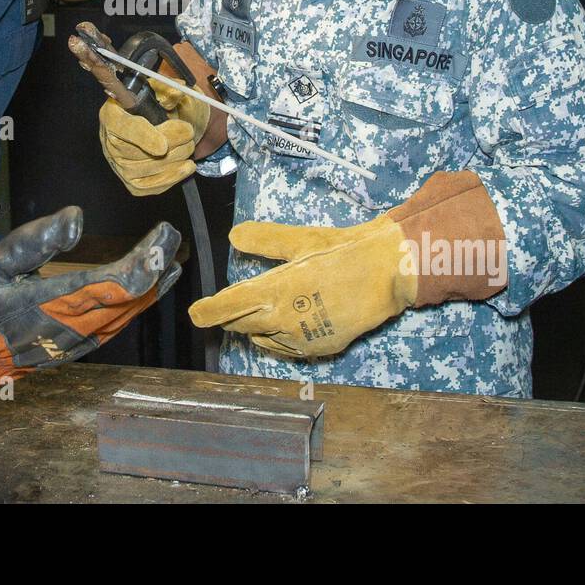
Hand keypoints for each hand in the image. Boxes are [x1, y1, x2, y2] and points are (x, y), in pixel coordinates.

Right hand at [0, 206, 180, 386]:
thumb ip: (33, 240)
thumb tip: (76, 218)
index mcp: (49, 305)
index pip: (109, 286)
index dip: (141, 263)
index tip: (161, 236)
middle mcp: (70, 329)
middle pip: (126, 299)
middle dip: (154, 267)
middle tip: (172, 238)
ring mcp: (78, 342)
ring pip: (127, 314)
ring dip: (154, 286)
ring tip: (173, 256)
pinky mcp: (80, 347)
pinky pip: (118, 324)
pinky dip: (140, 302)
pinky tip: (155, 284)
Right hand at [98, 78, 209, 195]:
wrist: (163, 125)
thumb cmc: (158, 105)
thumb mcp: (162, 90)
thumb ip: (167, 89)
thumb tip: (176, 92)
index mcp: (112, 114)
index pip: (123, 129)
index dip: (143, 138)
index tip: (163, 146)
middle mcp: (109, 142)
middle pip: (135, 153)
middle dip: (169, 145)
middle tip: (189, 134)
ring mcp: (118, 165)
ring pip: (145, 171)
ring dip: (174, 160)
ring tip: (189, 147)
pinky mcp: (131, 182)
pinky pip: (149, 187)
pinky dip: (171, 178)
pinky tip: (186, 167)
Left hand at [188, 214, 413, 358]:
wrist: (388, 272)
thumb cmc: (344, 251)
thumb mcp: (302, 239)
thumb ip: (265, 241)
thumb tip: (234, 236)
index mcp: (278, 291)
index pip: (231, 307)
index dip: (210, 312)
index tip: (195, 314)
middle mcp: (286, 321)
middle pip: (243, 325)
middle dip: (231, 317)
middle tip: (220, 309)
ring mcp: (304, 338)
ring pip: (265, 338)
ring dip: (256, 326)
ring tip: (255, 311)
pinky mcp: (321, 347)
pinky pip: (288, 347)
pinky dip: (278, 337)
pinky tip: (282, 325)